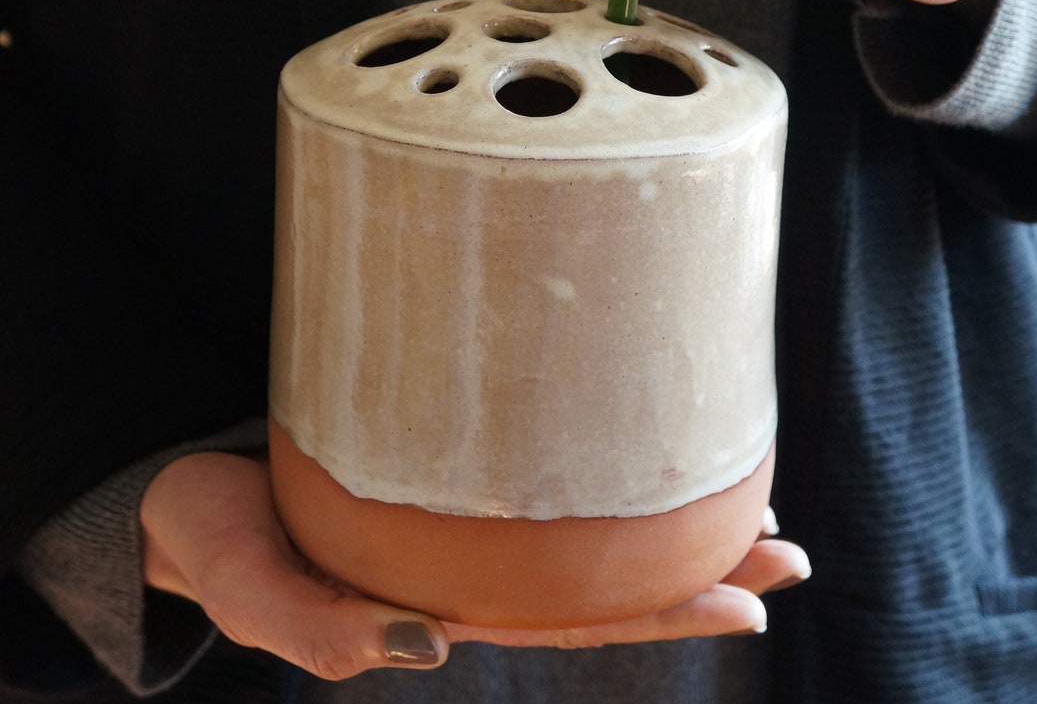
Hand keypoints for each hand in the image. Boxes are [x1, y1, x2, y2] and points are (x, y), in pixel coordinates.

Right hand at [140, 454, 808, 678]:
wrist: (187, 489)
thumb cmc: (218, 537)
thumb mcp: (253, 592)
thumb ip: (324, 633)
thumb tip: (433, 649)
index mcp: (438, 600)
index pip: (574, 617)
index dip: (664, 608)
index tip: (751, 598)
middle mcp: (469, 565)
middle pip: (601, 576)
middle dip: (699, 566)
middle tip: (790, 551)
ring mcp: (459, 518)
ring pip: (583, 526)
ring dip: (668, 522)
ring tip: (756, 508)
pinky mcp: (439, 464)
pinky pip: (537, 474)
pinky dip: (601, 468)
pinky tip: (641, 447)